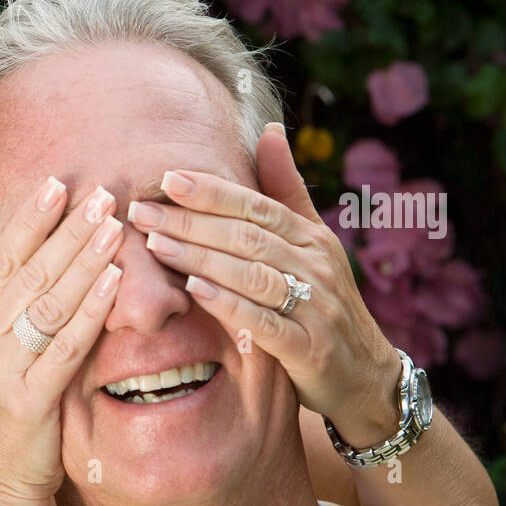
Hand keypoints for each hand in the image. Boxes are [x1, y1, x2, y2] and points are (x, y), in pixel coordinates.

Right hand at [0, 177, 123, 502]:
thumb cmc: (0, 413)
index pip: (1, 259)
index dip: (29, 220)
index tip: (58, 182)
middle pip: (29, 275)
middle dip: (66, 231)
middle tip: (101, 192)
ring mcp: (1, 374)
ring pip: (48, 305)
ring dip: (83, 262)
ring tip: (114, 225)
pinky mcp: (27, 404)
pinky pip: (65, 349)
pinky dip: (90, 312)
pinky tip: (115, 283)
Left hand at [124, 124, 401, 448]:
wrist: (365, 377)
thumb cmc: (323, 305)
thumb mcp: (312, 245)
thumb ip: (286, 191)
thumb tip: (269, 129)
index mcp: (311, 238)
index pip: (256, 206)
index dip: (213, 191)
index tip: (167, 177)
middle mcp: (315, 266)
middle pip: (247, 236)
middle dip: (192, 221)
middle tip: (141, 211)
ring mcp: (314, 307)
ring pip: (252, 274)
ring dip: (202, 257)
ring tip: (156, 244)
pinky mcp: (308, 349)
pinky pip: (265, 322)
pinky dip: (230, 305)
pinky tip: (195, 292)